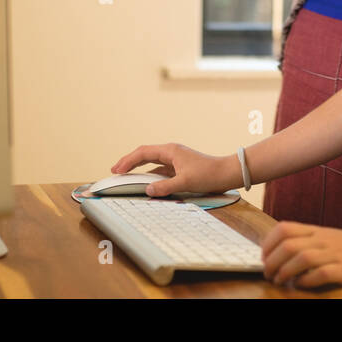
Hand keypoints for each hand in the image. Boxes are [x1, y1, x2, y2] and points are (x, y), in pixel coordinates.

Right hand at [109, 143, 232, 196]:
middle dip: (129, 162)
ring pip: (152, 162)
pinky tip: (145, 182)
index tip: (116, 169)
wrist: (226, 173)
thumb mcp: (185, 182)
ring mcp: (175, 159)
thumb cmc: (208, 174)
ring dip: (139, 169)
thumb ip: (165, 187)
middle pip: (144, 154)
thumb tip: (147, 190)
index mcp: (170, 151)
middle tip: (115, 171)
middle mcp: (171, 152)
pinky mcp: (179, 167)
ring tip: (126, 176)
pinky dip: (150, 175)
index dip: (128, 161)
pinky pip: (160, 170)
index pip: (143, 153)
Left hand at [260, 222, 341, 288]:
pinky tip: (301, 285)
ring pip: (302, 257)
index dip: (268, 243)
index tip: (264, 256)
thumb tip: (279, 254)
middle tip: (268, 273)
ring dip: (285, 271)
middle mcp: (323, 239)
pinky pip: (321, 273)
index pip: (284, 228)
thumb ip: (306, 242)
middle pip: (288, 244)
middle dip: (272, 261)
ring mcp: (335, 254)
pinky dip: (307, 281)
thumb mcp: (327, 238)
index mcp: (316, 230)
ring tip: (280, 281)